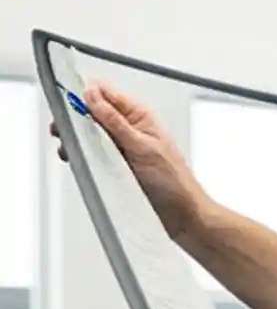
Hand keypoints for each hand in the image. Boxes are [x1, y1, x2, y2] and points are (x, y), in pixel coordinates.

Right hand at [50, 82, 208, 240]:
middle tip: (62, 130)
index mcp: (139, 116)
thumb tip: (93, 95)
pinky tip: (76, 160)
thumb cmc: (174, 182)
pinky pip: (92, 154)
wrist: (182, 215)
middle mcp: (129, 129)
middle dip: (74, 119)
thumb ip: (115, 121)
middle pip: (92, 113)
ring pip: (89, 134)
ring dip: (76, 139)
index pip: (105, 93)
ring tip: (68, 148)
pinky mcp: (115, 165)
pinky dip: (81, 156)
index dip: (83, 95)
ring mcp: (121, 148)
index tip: (66, 104)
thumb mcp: (141, 146)